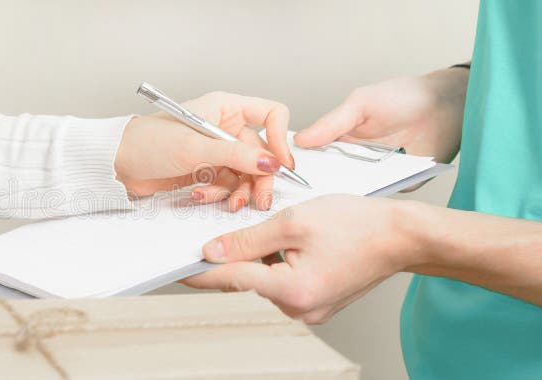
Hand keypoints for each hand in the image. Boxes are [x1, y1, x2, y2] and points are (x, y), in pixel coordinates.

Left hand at [115, 91, 292, 210]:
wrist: (118, 163)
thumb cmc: (147, 142)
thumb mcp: (195, 148)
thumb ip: (235, 156)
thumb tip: (270, 163)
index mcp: (226, 107)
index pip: (270, 114)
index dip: (280, 137)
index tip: (280, 163)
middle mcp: (225, 127)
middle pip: (261, 153)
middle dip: (260, 177)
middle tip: (260, 199)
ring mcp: (216, 150)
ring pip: (246, 173)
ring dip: (239, 191)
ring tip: (229, 203)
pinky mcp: (207, 170)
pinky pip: (227, 184)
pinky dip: (219, 194)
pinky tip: (201, 194)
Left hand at [182, 195, 421, 323]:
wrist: (402, 236)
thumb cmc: (358, 223)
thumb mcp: (294, 221)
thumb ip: (247, 239)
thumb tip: (212, 251)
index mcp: (291, 291)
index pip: (230, 279)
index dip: (199, 271)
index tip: (175, 269)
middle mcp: (299, 309)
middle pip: (248, 279)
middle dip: (236, 253)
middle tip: (229, 227)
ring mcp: (309, 309)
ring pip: (265, 278)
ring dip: (260, 255)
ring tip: (282, 228)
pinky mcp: (317, 303)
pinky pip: (283, 281)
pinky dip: (278, 261)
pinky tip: (291, 241)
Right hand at [295, 69, 467, 189]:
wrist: (449, 106)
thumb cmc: (403, 97)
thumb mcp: (360, 104)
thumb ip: (331, 124)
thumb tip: (299, 140)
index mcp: (338, 141)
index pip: (311, 159)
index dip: (297, 168)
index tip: (281, 178)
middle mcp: (352, 161)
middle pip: (327, 180)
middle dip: (315, 189)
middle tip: (299, 199)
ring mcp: (374, 176)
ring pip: (351, 193)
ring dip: (340, 198)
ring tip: (322, 207)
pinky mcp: (396, 186)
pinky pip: (378, 198)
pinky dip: (370, 201)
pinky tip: (355, 206)